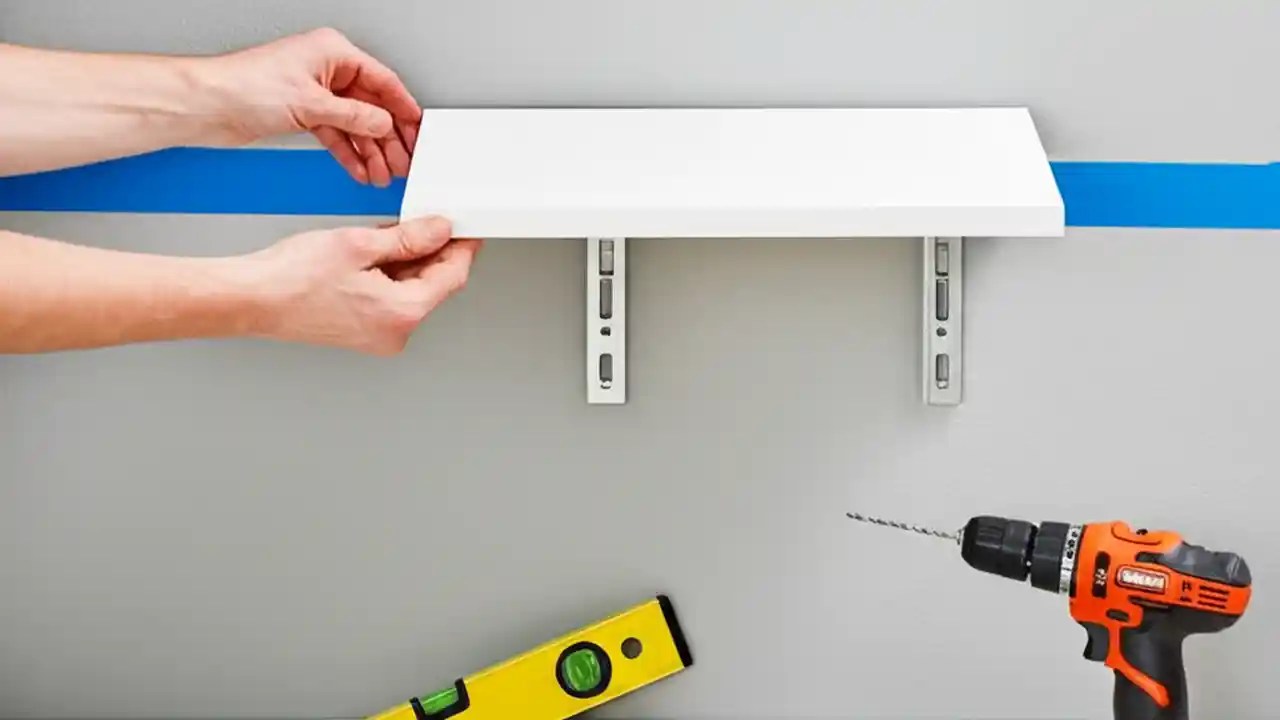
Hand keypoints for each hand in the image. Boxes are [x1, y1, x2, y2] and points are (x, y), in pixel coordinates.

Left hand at [202, 28, 421, 186]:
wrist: (206, 105)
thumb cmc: (245, 86)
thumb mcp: (311, 103)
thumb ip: (354, 117)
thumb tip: (383, 124)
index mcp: (332, 52)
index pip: (382, 81)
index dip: (403, 108)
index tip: (418, 131)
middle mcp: (325, 70)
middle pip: (371, 106)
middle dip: (388, 138)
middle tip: (404, 161)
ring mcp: (314, 93)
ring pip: (355, 125)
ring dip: (370, 151)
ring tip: (383, 174)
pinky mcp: (302, 113)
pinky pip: (336, 135)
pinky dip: (348, 153)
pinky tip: (360, 170)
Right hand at [242, 216, 480, 355]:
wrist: (253, 300)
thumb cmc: (293, 278)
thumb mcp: (361, 244)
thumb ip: (409, 237)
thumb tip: (439, 230)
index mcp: (402, 314)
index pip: (452, 277)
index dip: (461, 247)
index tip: (465, 229)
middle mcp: (395, 333)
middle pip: (433, 285)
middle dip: (433, 251)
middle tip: (428, 221)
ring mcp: (379, 336)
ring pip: (410, 290)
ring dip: (409, 261)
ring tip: (391, 233)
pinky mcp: (363, 331)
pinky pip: (390, 298)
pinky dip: (390, 274)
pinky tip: (377, 252)